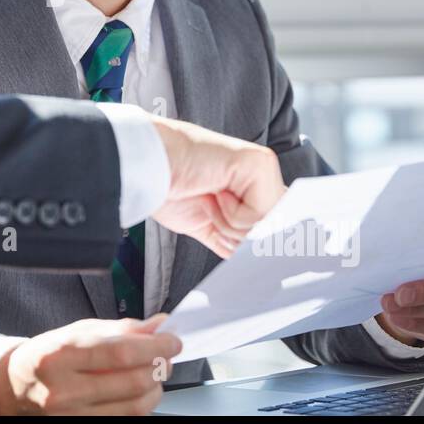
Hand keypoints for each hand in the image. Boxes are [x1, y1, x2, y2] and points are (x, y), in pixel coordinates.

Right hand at [0, 315, 180, 414]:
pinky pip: (125, 419)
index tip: (171, 339)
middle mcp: (63, 390)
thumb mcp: (75, 332)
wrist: (14, 391)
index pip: (119, 352)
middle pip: (132, 382)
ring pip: (134, 407)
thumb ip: (118, 329)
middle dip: (160, 366)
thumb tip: (157, 325)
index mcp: (60, 355)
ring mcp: (72, 416)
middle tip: (167, 355)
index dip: (154, 346)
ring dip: (155, 388)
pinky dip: (140, 405)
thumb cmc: (46, 357)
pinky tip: (138, 391)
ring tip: (154, 373)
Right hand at [149, 117, 285, 257]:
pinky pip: (259, 213)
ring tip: (210, 199)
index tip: (237, 245)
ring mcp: (264, 167)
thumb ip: (236, 238)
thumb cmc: (170, 189)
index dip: (255, 243)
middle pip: (274, 230)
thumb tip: (256, 259)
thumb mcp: (210, 224)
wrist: (149, 168)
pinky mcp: (260, 163)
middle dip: (238, 236)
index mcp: (253, 187)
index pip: (275, 225)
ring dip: (231, 224)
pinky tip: (215, 192)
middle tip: (211, 210)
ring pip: (267, 224)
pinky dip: (231, 214)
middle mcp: (263, 175)